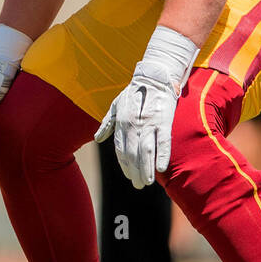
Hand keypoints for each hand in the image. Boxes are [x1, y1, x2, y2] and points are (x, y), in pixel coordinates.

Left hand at [94, 60, 180, 188]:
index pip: (120, 149)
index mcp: (121, 122)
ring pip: (145, 151)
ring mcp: (149, 123)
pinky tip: (160, 168)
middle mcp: (133, 124)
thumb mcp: (116, 105)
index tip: (128, 175)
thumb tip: (97, 138)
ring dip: (145, 169)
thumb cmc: (134, 92)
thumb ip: (107, 123)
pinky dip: (162, 155)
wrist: (154, 76)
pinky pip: (163, 141)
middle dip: (134, 172)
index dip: (124, 164)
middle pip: (132, 154)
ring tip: (146, 182)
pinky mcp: (163, 120)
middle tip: (137, 185)